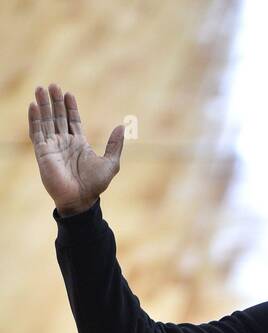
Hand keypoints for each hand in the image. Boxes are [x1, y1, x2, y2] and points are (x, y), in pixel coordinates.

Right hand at [28, 82, 123, 214]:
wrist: (80, 200)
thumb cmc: (95, 185)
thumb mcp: (111, 163)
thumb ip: (115, 145)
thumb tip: (122, 126)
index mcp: (78, 143)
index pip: (72, 120)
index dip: (70, 106)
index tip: (68, 93)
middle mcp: (64, 143)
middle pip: (58, 117)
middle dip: (55, 101)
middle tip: (52, 85)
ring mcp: (52, 147)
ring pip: (46, 121)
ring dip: (43, 105)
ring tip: (41, 88)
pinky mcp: (43, 152)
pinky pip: (36, 132)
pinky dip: (34, 119)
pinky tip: (34, 106)